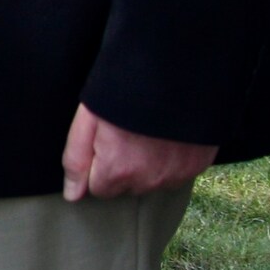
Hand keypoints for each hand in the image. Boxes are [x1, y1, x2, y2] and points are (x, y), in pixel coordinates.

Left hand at [61, 104, 217, 200]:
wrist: (174, 74)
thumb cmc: (122, 92)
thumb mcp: (88, 120)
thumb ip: (77, 160)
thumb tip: (72, 196)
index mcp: (118, 171)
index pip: (99, 189)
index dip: (98, 165)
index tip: (102, 142)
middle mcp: (149, 181)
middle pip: (126, 187)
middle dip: (122, 168)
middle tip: (124, 134)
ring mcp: (176, 175)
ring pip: (152, 183)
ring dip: (147, 167)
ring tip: (145, 134)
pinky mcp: (197, 166)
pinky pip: (176, 174)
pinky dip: (170, 161)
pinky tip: (165, 137)